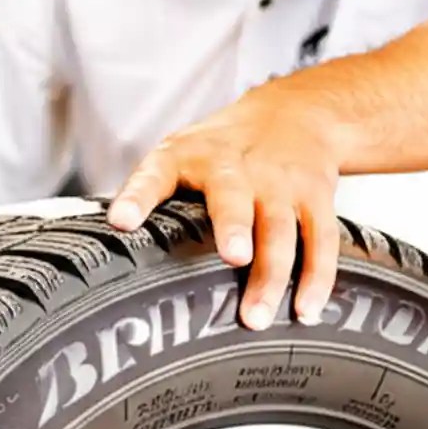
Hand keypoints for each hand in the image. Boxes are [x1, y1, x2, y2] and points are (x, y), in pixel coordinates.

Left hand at [106, 85, 344, 329]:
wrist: (296, 113)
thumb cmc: (223, 148)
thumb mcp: (179, 153)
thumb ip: (149, 195)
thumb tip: (106, 243)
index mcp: (186, 156)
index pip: (155, 173)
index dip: (137, 196)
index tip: (121, 221)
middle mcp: (234, 166)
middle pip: (234, 196)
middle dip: (234, 226)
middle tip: (233, 256)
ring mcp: (279, 182)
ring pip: (280, 227)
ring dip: (272, 274)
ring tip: (257, 315)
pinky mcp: (315, 197)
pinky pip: (320, 239)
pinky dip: (316, 278)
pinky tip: (306, 309)